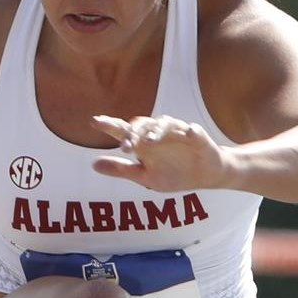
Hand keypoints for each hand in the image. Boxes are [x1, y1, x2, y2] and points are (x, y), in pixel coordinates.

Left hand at [90, 114, 229, 191]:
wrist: (204, 176)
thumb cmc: (173, 174)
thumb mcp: (145, 176)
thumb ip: (121, 170)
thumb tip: (93, 165)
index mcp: (144, 144)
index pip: (124, 131)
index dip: (110, 125)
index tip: (94, 121)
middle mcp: (158, 134)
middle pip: (143, 124)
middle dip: (133, 132)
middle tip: (125, 144)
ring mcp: (177, 133)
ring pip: (165, 124)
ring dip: (157, 131)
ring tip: (149, 141)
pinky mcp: (197, 136)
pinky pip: (193, 130)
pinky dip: (190, 130)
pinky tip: (188, 132)